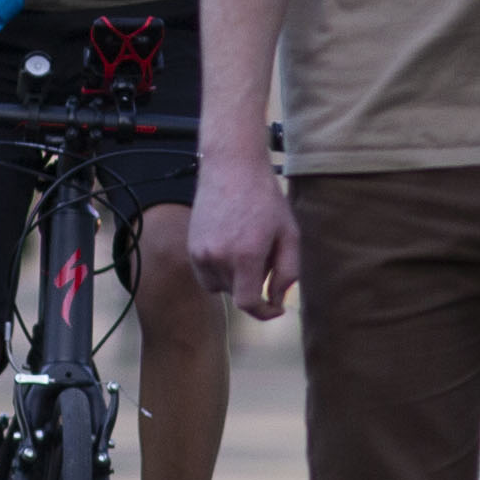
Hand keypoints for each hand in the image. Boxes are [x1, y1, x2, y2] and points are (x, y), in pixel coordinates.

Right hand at [187, 152, 300, 321]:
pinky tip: (230, 245)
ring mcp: (200, 253)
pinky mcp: (191, 247)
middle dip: (254, 284)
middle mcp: (219, 257)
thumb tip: (276, 301)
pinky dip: (219, 270)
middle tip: (265, 255)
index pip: (248, 303)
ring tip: (245, 248)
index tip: (275, 308)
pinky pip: (205, 274)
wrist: (231, 167)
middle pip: (237, 294)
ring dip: (235, 279)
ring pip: (220, 286)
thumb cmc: (265, 198)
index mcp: (246, 255)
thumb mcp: (289, 234)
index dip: (264, 312)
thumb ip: (287, 272)